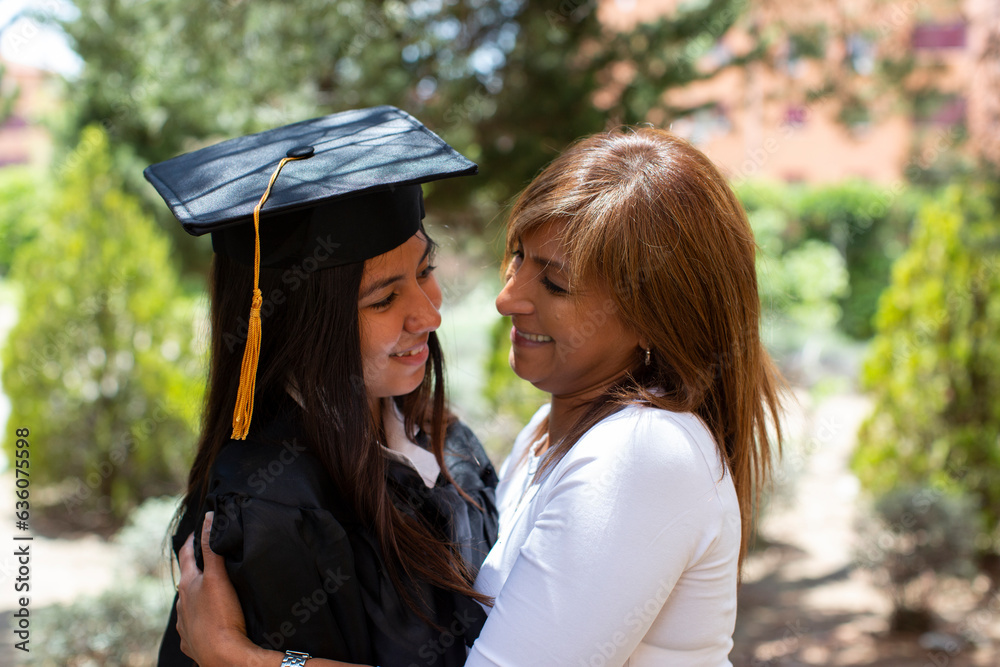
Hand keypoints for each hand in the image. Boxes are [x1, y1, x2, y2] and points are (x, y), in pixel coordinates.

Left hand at [177, 511, 257, 665]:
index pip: (185, 555)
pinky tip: (210, 621)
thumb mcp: (217, 576)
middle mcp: (182, 604)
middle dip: (196, 569)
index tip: (198, 530)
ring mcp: (186, 625)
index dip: (192, 540)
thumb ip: (212, 548)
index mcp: (187, 585)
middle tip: (209, 559)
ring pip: (189, 605)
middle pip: (187, 581)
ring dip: (197, 596)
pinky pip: (194, 627)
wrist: (223, 656)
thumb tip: (208, 518)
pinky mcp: (192, 642)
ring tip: (212, 591)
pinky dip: (200, 619)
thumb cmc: (220, 616)